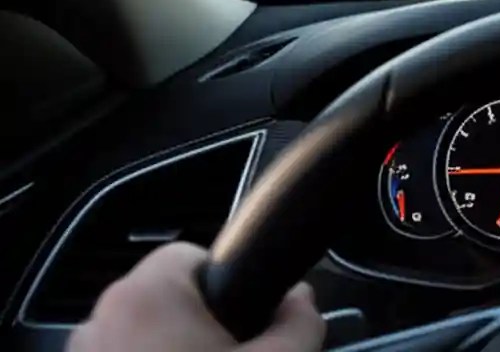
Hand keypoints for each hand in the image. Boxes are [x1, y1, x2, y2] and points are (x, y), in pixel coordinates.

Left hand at [68, 242, 323, 351]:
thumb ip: (299, 323)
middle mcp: (99, 317)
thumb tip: (303, 301)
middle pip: (166, 297)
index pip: (193, 254)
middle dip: (197, 323)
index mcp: (147, 296)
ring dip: (167, 348)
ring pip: (138, 335)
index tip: (243, 321)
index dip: (228, 286)